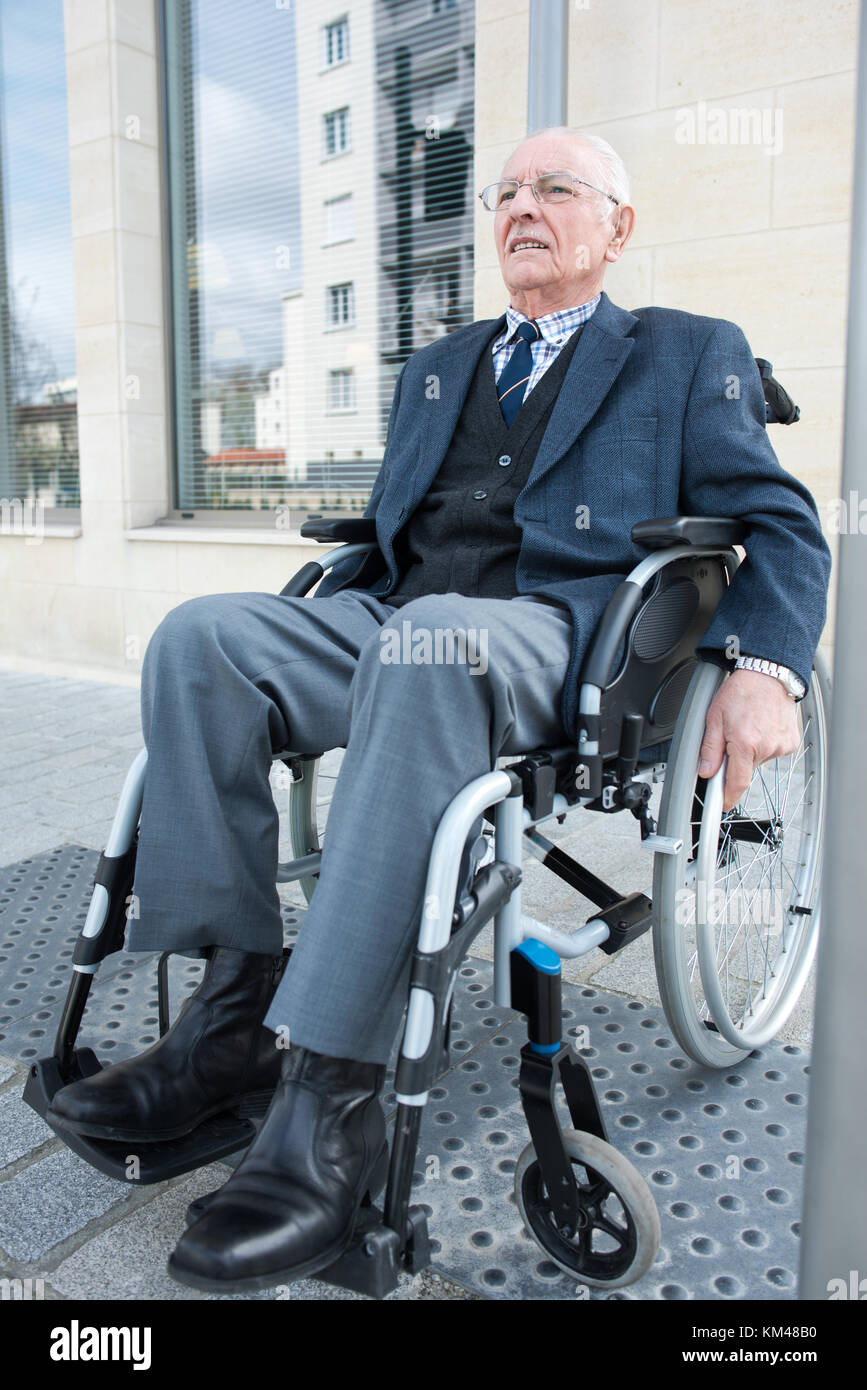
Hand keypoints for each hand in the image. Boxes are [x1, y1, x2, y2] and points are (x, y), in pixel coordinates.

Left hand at [698, 669, 801, 811]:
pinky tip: (761, 727)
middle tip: (732, 738)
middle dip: (736, 760)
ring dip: (751, 751)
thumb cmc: (741, 692)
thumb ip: (710, 749)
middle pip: (746, 769)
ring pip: (759, 760)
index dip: (728, 797)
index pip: (737, 784)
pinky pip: (772, 752)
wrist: (768, 674)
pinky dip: (765, 744)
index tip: (723, 805)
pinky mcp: (790, 743)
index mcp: (745, 743)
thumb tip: (705, 771)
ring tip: (748, 726)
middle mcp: (766, 748)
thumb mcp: (714, 718)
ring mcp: (780, 746)